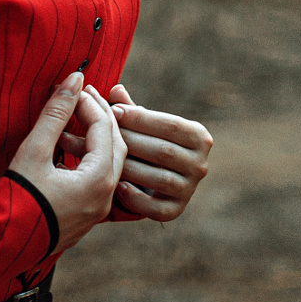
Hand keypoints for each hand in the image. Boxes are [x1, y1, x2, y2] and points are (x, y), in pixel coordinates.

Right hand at [9, 72, 126, 254]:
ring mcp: (99, 209)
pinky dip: (91, 157)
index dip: (90, 102)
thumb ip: (56, 113)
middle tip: (83, 95)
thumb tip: (74, 79)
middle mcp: (106, 195)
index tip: (74, 86)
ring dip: (96, 137)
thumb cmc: (17, 198)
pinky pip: (100, 179)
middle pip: (116, 144)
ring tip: (75, 116)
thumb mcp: (34, 150)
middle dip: (101, 116)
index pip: (105, 127)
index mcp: (99, 179)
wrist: (3, 246)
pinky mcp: (88, 216)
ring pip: (110, 162)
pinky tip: (71, 146)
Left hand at [58, 83, 211, 221]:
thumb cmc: (145, 143)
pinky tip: (117, 186)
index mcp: (199, 137)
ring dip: (129, 168)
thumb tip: (115, 90)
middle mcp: (201, 164)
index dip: (141, 118)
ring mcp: (190, 189)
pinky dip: (137, 198)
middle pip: (164, 152)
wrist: (151, 179)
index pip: (171, 125)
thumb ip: (131, 110)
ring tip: (102, 158)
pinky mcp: (177, 211)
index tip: (113, 110)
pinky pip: (157, 208)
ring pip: (159, 179)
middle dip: (130, 141)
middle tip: (99, 133)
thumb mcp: (142, 126)